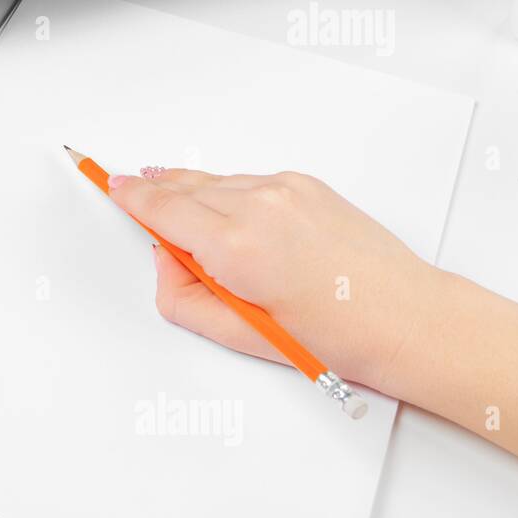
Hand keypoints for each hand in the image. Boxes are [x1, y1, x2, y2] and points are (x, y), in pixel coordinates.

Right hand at [108, 168, 442, 390]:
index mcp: (234, 246)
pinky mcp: (306, 185)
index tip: (111, 184)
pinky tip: (229, 217)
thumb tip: (166, 260)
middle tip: (132, 191)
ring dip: (194, 195)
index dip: (131, 197)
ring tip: (183, 214)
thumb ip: (182, 297)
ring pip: (216, 182)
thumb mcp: (238, 334)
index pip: (162, 208)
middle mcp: (258, 206)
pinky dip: (229, 194)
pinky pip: (248, 181)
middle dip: (156, 192)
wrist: (406, 319)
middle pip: (184, 187)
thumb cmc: (334, 336)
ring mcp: (285, 189)